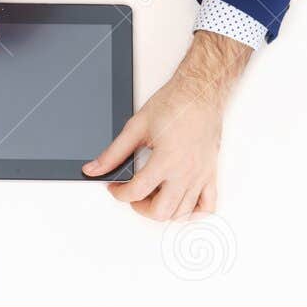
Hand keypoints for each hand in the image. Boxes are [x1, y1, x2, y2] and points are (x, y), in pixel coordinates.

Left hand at [83, 31, 251, 218]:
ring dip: (163, 211)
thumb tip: (95, 168)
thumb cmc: (175, 103)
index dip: (120, 194)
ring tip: (153, 195)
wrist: (200, 93)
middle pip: (160, 211)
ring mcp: (200, 175)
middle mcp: (186, 172)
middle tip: (133, 194)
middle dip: (140, 207)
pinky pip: (207, 206)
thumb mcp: (137, 126)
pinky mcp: (211, 173)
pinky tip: (180, 203)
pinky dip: (193, 212)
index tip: (116, 188)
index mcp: (166, 160)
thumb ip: (113, 152)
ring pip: (182, 213)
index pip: (137, 192)